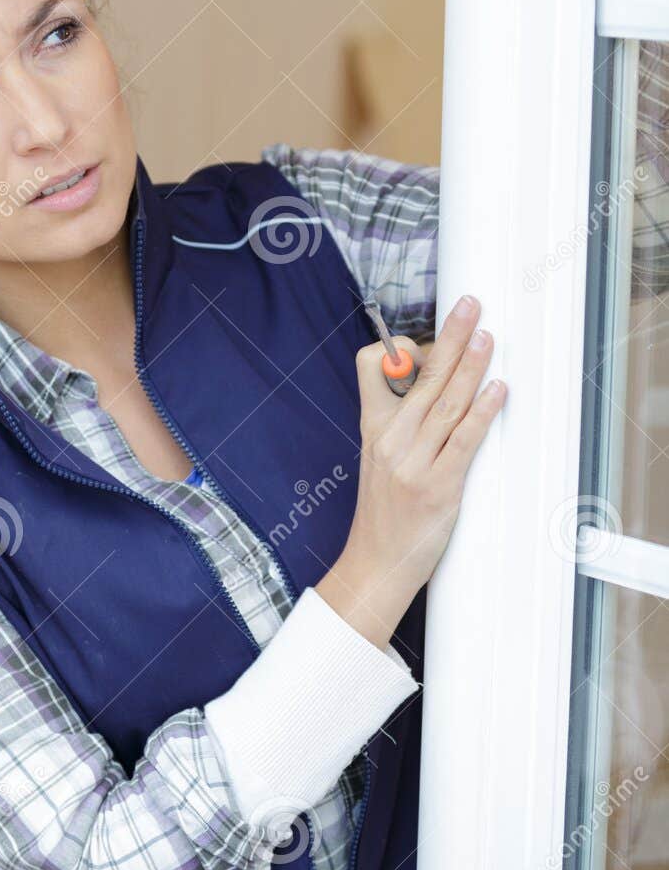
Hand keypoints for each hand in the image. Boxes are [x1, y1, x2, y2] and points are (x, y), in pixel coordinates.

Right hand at [315, 294, 505, 649]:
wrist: (376, 564)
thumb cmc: (383, 514)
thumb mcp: (379, 460)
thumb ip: (401, 424)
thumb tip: (433, 388)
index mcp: (373, 429)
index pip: (373, 370)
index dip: (400, 349)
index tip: (423, 340)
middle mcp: (392, 440)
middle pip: (423, 376)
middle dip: (450, 336)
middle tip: (469, 304)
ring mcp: (415, 463)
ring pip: (447, 402)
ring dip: (471, 364)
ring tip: (487, 336)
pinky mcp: (440, 486)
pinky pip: (464, 440)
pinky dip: (482, 412)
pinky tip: (497, 391)